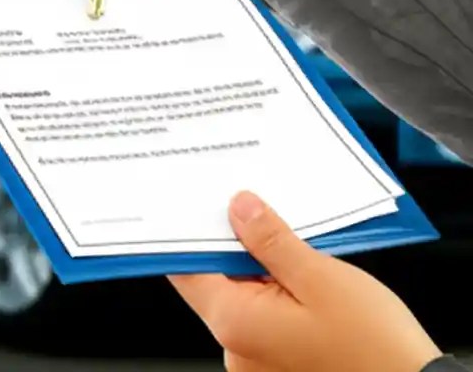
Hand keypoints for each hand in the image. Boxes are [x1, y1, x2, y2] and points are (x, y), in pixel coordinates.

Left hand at [169, 191, 443, 370]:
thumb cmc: (375, 347)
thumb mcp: (321, 278)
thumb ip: (271, 242)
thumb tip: (238, 208)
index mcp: (235, 323)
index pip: (186, 270)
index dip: (189, 234)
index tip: (200, 204)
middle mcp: (235, 347)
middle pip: (214, 282)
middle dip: (234, 247)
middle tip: (258, 213)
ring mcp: (254, 360)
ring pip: (242, 298)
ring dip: (259, 271)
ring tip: (292, 247)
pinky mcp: (275, 363)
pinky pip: (262, 318)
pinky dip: (274, 295)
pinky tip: (302, 278)